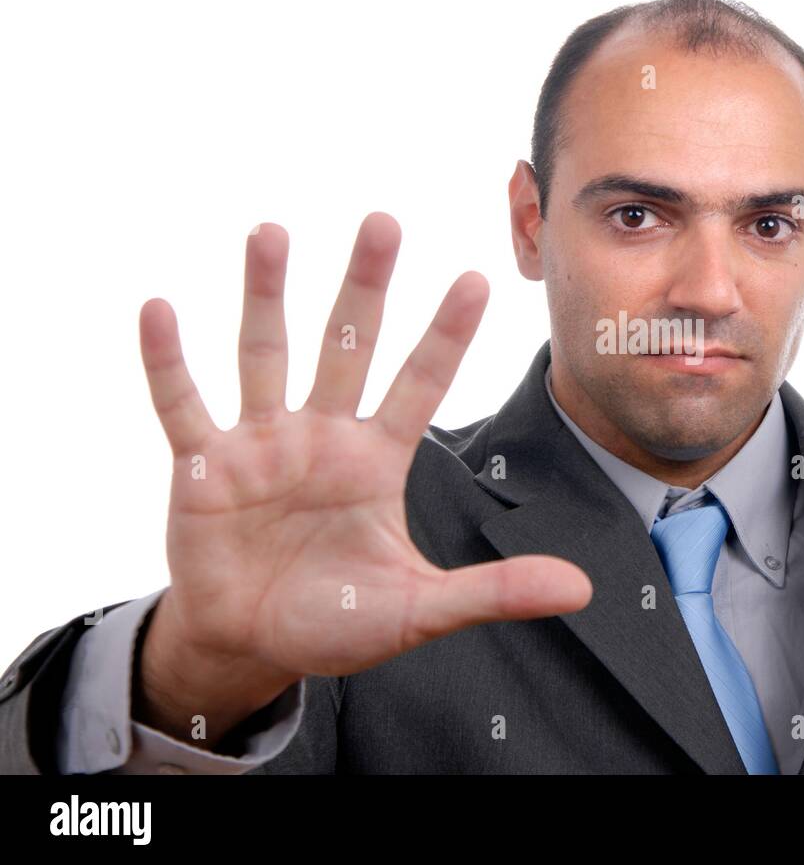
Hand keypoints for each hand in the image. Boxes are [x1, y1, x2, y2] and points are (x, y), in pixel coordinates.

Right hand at [135, 212, 590, 738]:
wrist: (253, 644)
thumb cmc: (336, 619)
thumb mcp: (419, 609)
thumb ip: (492, 591)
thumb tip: (581, 589)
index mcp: (377, 459)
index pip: (421, 383)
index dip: (446, 336)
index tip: (475, 278)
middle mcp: (323, 435)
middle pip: (347, 344)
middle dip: (366, 285)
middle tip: (384, 221)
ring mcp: (261, 444)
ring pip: (266, 353)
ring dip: (266, 295)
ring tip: (271, 233)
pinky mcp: (202, 466)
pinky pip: (184, 406)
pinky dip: (170, 362)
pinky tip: (160, 309)